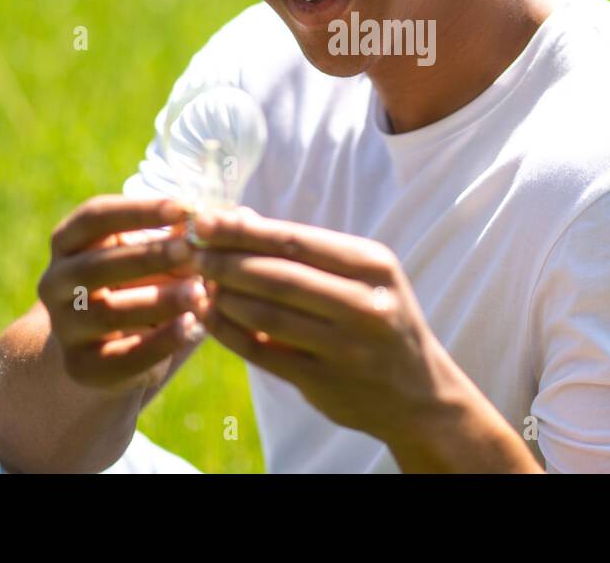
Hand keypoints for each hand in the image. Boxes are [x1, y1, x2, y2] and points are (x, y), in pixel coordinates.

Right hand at [38, 195, 210, 394]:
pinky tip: (192, 327)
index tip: (184, 209)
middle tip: (192, 252)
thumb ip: (190, 236)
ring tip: (200, 294)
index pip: (95, 216)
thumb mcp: (162, 255)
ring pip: (107, 312)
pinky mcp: (81, 367)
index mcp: (70, 241)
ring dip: (157, 301)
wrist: (113, 346)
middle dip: (149, 256)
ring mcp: (65, 326)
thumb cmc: (146, 282)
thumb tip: (240, 215)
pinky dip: (159, 343)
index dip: (138, 211)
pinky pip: (120, 357)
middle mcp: (56, 281)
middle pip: (97, 265)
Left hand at [190, 207, 462, 444]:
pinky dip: (229, 333)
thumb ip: (303, 251)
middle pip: (279, 276)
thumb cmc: (377, 319)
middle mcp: (365, 303)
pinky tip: (208, 316)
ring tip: (197, 282)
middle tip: (191, 251)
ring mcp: (346, 346)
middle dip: (226, 261)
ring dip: (224, 296)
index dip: (244, 231)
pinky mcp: (326, 382)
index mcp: (373, 265)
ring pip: (268, 315)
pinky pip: (263, 353)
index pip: (297, 240)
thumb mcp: (360, 276)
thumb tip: (239, 217)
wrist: (419, 392)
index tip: (205, 220)